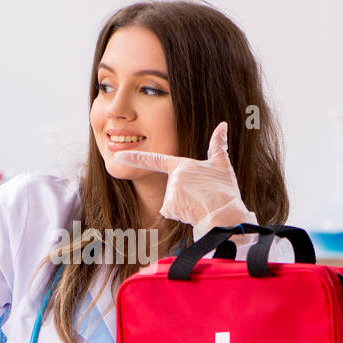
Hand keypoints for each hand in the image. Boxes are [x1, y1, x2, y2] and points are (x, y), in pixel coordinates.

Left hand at [113, 121, 255, 237]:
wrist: (224, 217)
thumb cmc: (224, 191)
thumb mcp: (222, 165)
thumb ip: (218, 145)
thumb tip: (222, 125)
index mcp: (181, 165)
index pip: (154, 160)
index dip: (135, 157)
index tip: (118, 156)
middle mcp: (172, 179)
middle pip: (172, 185)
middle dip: (184, 192)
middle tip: (202, 194)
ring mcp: (169, 194)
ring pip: (172, 199)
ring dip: (184, 203)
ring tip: (200, 203)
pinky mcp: (169, 209)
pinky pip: (172, 211)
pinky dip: (182, 213)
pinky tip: (194, 212)